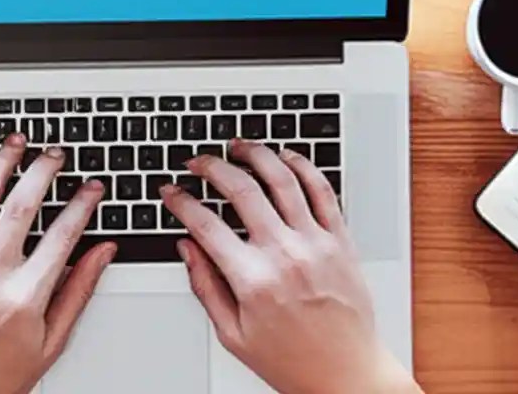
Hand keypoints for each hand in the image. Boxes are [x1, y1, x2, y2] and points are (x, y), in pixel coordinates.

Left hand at [0, 134, 115, 393]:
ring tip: (15, 144)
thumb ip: (78, 292)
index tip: (92, 187)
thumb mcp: (51, 342)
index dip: (82, 204)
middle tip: (56, 153)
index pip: (63, 235)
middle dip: (43, 171)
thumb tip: (102, 252)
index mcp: (25, 299)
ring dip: (0, 167)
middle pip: (22, 208)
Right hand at [160, 140, 419, 393]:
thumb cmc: (292, 361)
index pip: (206, 224)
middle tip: (198, 162)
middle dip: (212, 167)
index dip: (181, 202)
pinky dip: (302, 166)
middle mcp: (284, 254)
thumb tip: (187, 248)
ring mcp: (316, 243)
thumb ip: (206, 286)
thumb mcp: (233, 335)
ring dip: (256, 154)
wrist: (345, 373)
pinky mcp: (341, 240)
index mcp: (252, 280)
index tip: (171, 192)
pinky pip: (322, 190)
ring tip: (238, 146)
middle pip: (241, 189)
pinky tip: (285, 157)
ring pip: (283, 178)